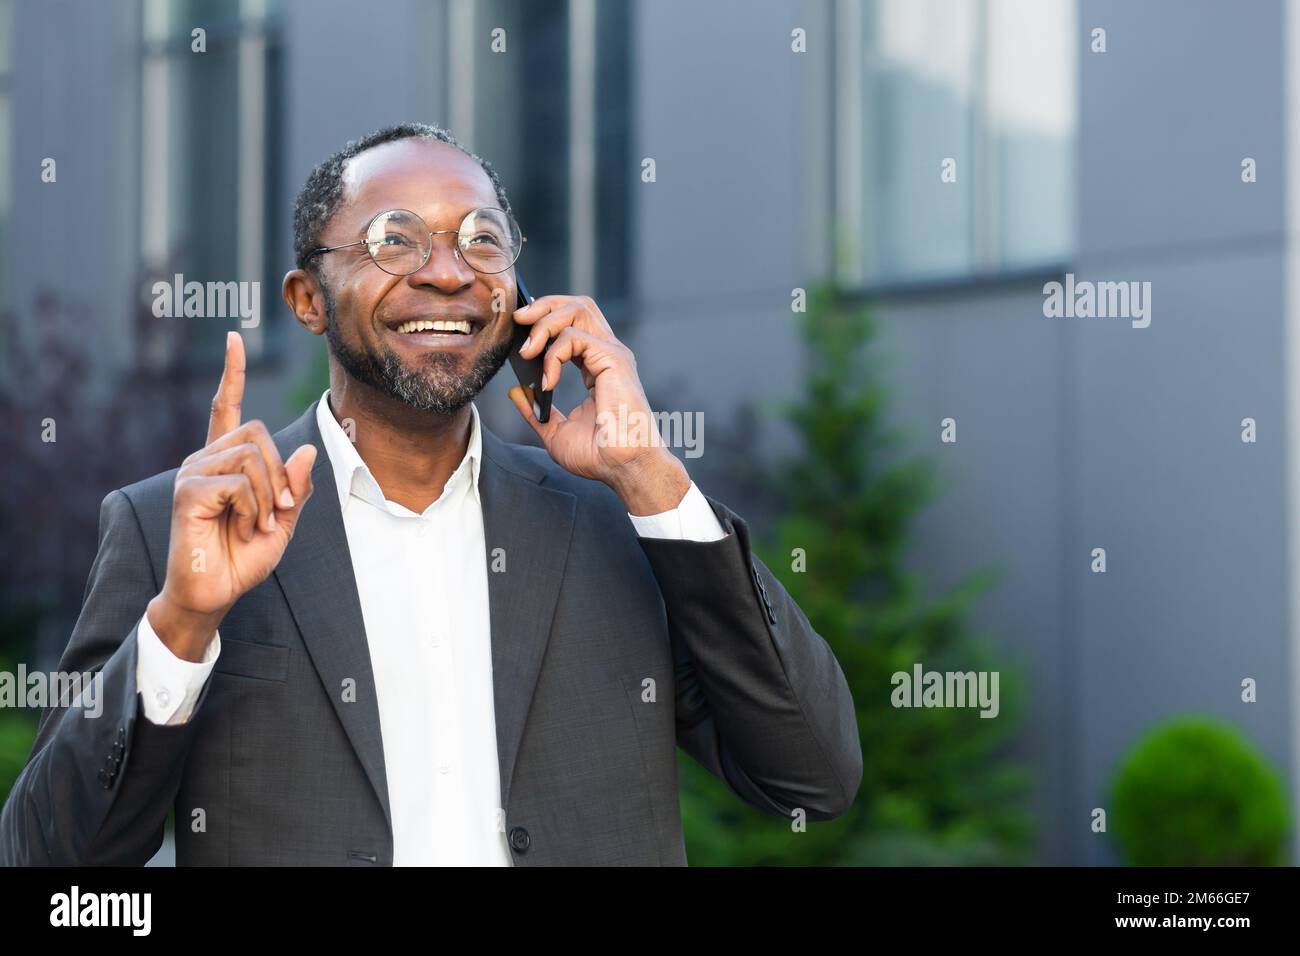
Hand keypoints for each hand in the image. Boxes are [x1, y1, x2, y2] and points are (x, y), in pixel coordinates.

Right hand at [148, 332, 316, 660]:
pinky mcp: (189, 491)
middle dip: (280, 475)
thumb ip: (296, 488)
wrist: (215, 593)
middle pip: (258, 433)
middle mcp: (204, 459)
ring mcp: (193, 472)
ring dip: (268, 498)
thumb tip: (309, 450)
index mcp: (225, 461)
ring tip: (256, 526)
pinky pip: (241, 483)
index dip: (231, 373)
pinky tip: (242, 529)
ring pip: (253, 457)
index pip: (225, 407)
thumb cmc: (244, 558)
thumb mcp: (283, 521)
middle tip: (276, 513)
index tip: (232, 339)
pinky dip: (254, 509)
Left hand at [508, 294, 688, 514]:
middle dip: (544, 305)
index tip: (519, 329)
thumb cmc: (599, 455)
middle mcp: (607, 354)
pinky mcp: (613, 360)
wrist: (622, 468)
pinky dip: (552, 355)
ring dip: (544, 324)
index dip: (545, 317)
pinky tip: (547, 381)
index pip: (573, 323)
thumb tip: (516, 391)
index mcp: (596, 366)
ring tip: (528, 351)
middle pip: (578, 305)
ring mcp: (612, 354)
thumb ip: (536, 410)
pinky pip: (574, 338)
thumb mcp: (555, 431)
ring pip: (577, 310)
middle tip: (519, 320)